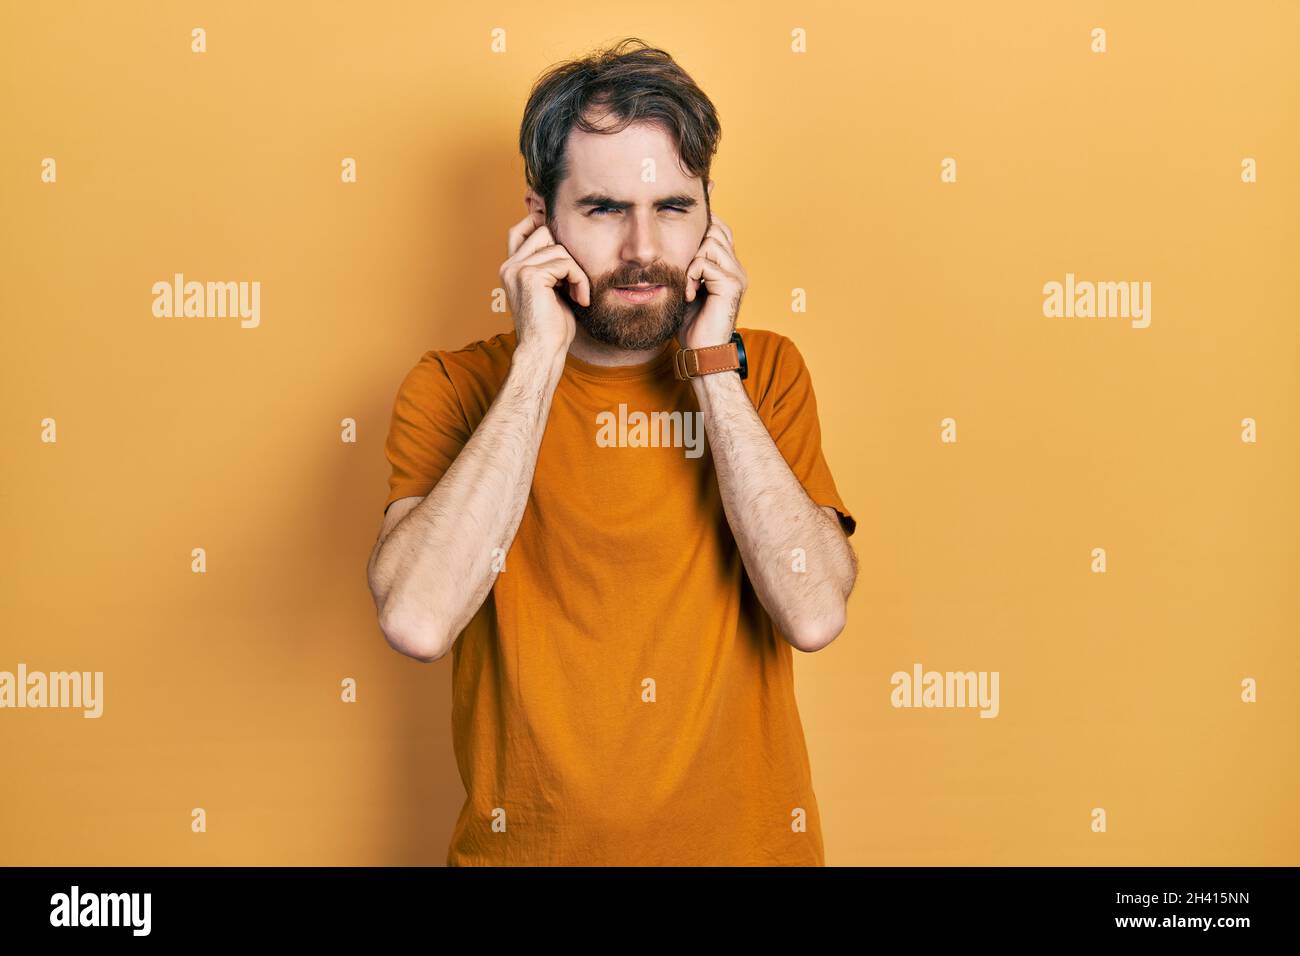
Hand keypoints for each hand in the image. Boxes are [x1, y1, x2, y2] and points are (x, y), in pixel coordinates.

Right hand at [500, 211, 589, 360]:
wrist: (542, 351)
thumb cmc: (551, 327)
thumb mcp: (551, 290)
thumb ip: (552, 266)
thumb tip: (565, 241)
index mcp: (510, 268)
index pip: (520, 229)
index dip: (540, 224)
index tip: (564, 238)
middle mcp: (509, 265)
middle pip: (544, 231)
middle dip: (566, 253)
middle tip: (574, 281)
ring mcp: (517, 269)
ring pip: (559, 247)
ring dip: (576, 271)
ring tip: (578, 294)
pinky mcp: (531, 275)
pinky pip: (566, 263)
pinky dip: (579, 280)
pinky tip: (580, 299)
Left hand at [678, 212, 747, 349]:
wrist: (702, 351)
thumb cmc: (692, 324)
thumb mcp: (687, 287)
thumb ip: (688, 265)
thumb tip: (672, 243)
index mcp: (729, 267)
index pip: (720, 230)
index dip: (702, 226)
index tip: (680, 235)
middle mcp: (737, 268)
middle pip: (716, 230)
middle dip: (693, 244)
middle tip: (684, 272)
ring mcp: (737, 275)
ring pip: (710, 242)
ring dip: (691, 262)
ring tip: (687, 285)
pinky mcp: (732, 284)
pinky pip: (705, 263)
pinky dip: (691, 276)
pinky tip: (689, 295)